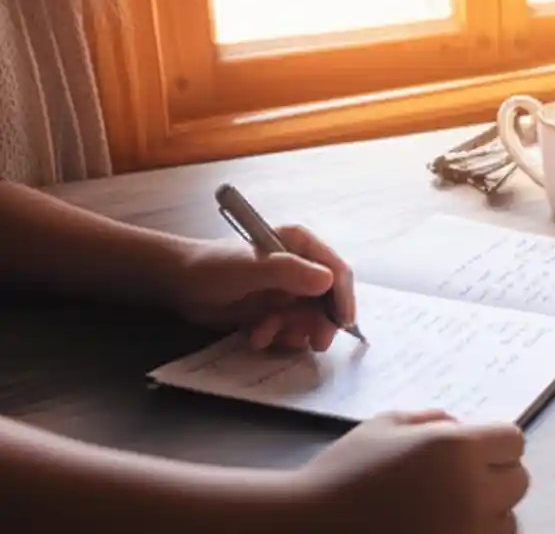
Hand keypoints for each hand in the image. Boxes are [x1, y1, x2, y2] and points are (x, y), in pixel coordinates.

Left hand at [172, 225, 355, 351]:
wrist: (178, 285)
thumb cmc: (213, 267)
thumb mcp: (252, 268)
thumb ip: (290, 272)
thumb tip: (329, 281)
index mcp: (300, 245)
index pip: (337, 271)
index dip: (344, 297)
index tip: (343, 323)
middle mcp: (300, 265)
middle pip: (328, 299)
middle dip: (318, 322)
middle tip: (315, 343)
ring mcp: (288, 289)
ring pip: (310, 318)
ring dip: (292, 331)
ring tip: (265, 333)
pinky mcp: (275, 308)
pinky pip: (292, 328)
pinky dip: (278, 336)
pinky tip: (257, 336)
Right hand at [301, 411, 528, 533]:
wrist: (309, 528)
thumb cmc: (345, 472)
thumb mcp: (385, 426)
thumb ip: (432, 420)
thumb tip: (462, 426)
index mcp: (456, 448)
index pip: (513, 441)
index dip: (493, 443)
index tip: (472, 450)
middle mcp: (470, 491)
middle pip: (518, 480)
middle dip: (495, 476)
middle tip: (458, 480)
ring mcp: (466, 532)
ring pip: (508, 520)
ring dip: (489, 513)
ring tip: (448, 509)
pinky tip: (442, 527)